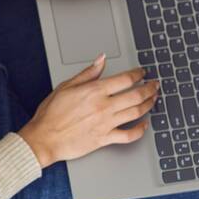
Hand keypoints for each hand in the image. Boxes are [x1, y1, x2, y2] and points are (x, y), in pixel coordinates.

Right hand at [16, 55, 158, 167]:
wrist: (44, 138)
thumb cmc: (51, 114)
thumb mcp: (66, 86)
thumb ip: (87, 73)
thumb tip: (101, 59)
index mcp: (94, 91)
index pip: (125, 79)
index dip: (138, 74)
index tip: (142, 73)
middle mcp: (103, 106)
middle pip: (136, 95)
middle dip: (150, 88)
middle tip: (155, 85)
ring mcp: (106, 123)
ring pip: (136, 112)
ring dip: (149, 104)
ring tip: (153, 100)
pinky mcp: (105, 138)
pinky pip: (129, 135)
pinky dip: (140, 130)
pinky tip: (144, 125)